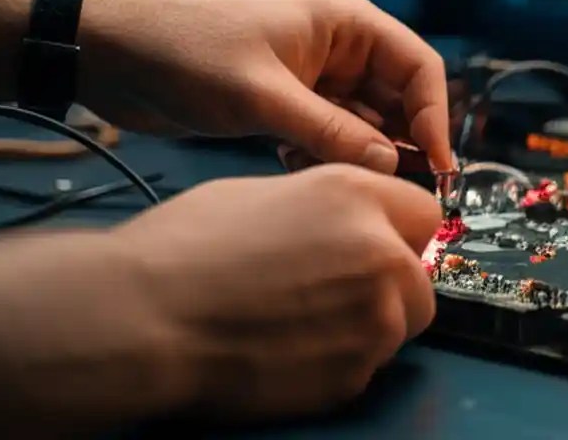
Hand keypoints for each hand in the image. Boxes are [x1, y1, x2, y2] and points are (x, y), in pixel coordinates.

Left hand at [78, 0, 450, 172]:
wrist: (113, 53)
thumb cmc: (185, 50)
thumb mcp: (262, 96)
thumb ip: (330, 132)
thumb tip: (390, 167)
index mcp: (345, 22)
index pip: (418, 67)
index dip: (435, 117)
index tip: (438, 166)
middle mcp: (338, 46)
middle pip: (398, 99)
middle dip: (402, 145)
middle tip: (404, 193)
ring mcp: (313, 75)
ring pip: (364, 123)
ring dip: (361, 156)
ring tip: (351, 189)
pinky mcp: (287, 101)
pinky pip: (330, 134)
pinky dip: (326, 157)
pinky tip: (303, 172)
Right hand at [114, 164, 441, 418]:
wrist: (143, 318)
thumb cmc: (184, 250)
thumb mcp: (267, 192)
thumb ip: (330, 207)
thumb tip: (352, 225)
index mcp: (356, 197)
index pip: (424, 215)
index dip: (399, 232)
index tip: (381, 245)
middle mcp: (379, 255)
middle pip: (419, 279)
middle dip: (388, 286)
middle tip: (334, 291)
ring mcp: (373, 320)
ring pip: (398, 326)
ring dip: (365, 325)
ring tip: (298, 320)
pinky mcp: (352, 374)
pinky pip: (364, 366)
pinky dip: (337, 360)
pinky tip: (287, 347)